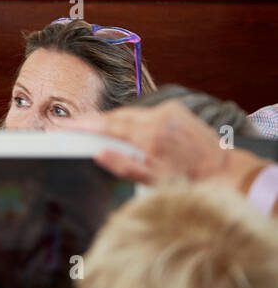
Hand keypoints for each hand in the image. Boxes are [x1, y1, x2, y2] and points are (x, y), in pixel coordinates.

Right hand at [59, 100, 233, 185]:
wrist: (223, 170)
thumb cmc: (190, 180)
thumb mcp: (154, 180)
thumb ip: (123, 167)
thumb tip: (98, 154)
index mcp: (150, 136)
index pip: (108, 125)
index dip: (83, 124)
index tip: (64, 123)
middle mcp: (158, 117)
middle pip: (116, 116)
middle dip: (95, 122)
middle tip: (74, 127)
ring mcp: (168, 110)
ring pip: (130, 113)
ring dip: (115, 121)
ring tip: (99, 131)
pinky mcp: (175, 108)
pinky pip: (145, 111)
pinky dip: (133, 119)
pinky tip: (128, 130)